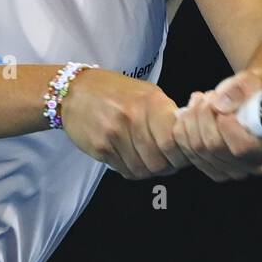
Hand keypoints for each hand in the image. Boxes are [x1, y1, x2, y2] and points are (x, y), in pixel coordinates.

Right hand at [58, 68, 190, 179]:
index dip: (181, 154)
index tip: (181, 154)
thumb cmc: (115, 91)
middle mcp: (133, 118)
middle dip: (167, 166)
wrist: (75, 91)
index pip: (174, 142)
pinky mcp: (100, 148)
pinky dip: (133, 169)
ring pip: (143, 170)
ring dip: (150, 170)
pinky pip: (125, 170)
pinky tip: (132, 158)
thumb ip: (165, 114)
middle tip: (167, 162)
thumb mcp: (146, 92)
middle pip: (160, 161)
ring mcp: (115, 134)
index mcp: (151, 102)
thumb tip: (186, 138)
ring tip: (150, 161)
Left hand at [172, 71, 261, 181]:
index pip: (243, 147)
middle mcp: (253, 165)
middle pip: (215, 147)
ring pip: (197, 149)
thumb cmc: (254, 91)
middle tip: (207, 96)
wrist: (248, 100)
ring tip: (201, 101)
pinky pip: (187, 151)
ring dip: (192, 119)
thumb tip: (220, 104)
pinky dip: (183, 128)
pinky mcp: (212, 169)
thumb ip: (241, 89)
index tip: (219, 103)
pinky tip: (191, 113)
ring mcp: (232, 171)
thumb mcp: (253, 81)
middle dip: (204, 115)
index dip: (225, 125)